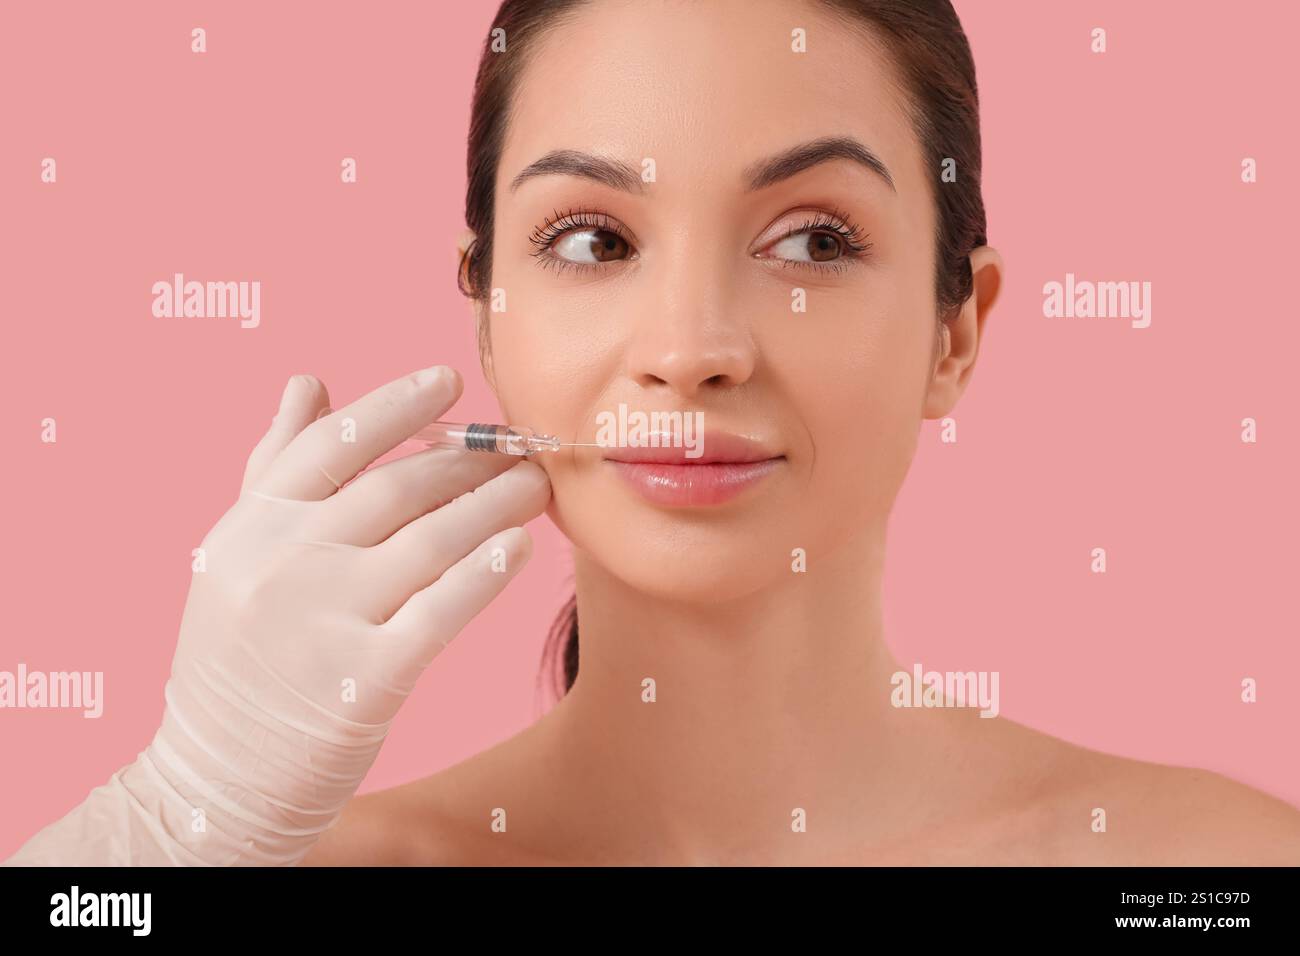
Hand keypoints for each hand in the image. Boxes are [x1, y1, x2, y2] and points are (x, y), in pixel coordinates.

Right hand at [31, 365, 549, 865]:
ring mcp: (323, 620)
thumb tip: (309, 382)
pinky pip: (440, 612)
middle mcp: (284, 564)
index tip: (450, 380)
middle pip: (397, 488)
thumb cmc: (236, 657)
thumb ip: (275, 465)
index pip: (333, 445)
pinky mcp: (364, 680)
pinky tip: (520, 547)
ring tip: (535, 487)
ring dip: (493, 504)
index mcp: (251, 527)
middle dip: (468, 460)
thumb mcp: (235, 553)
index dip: (396, 405)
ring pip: (430, 540)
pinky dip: (484, 573)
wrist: (216, 775)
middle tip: (518, 447)